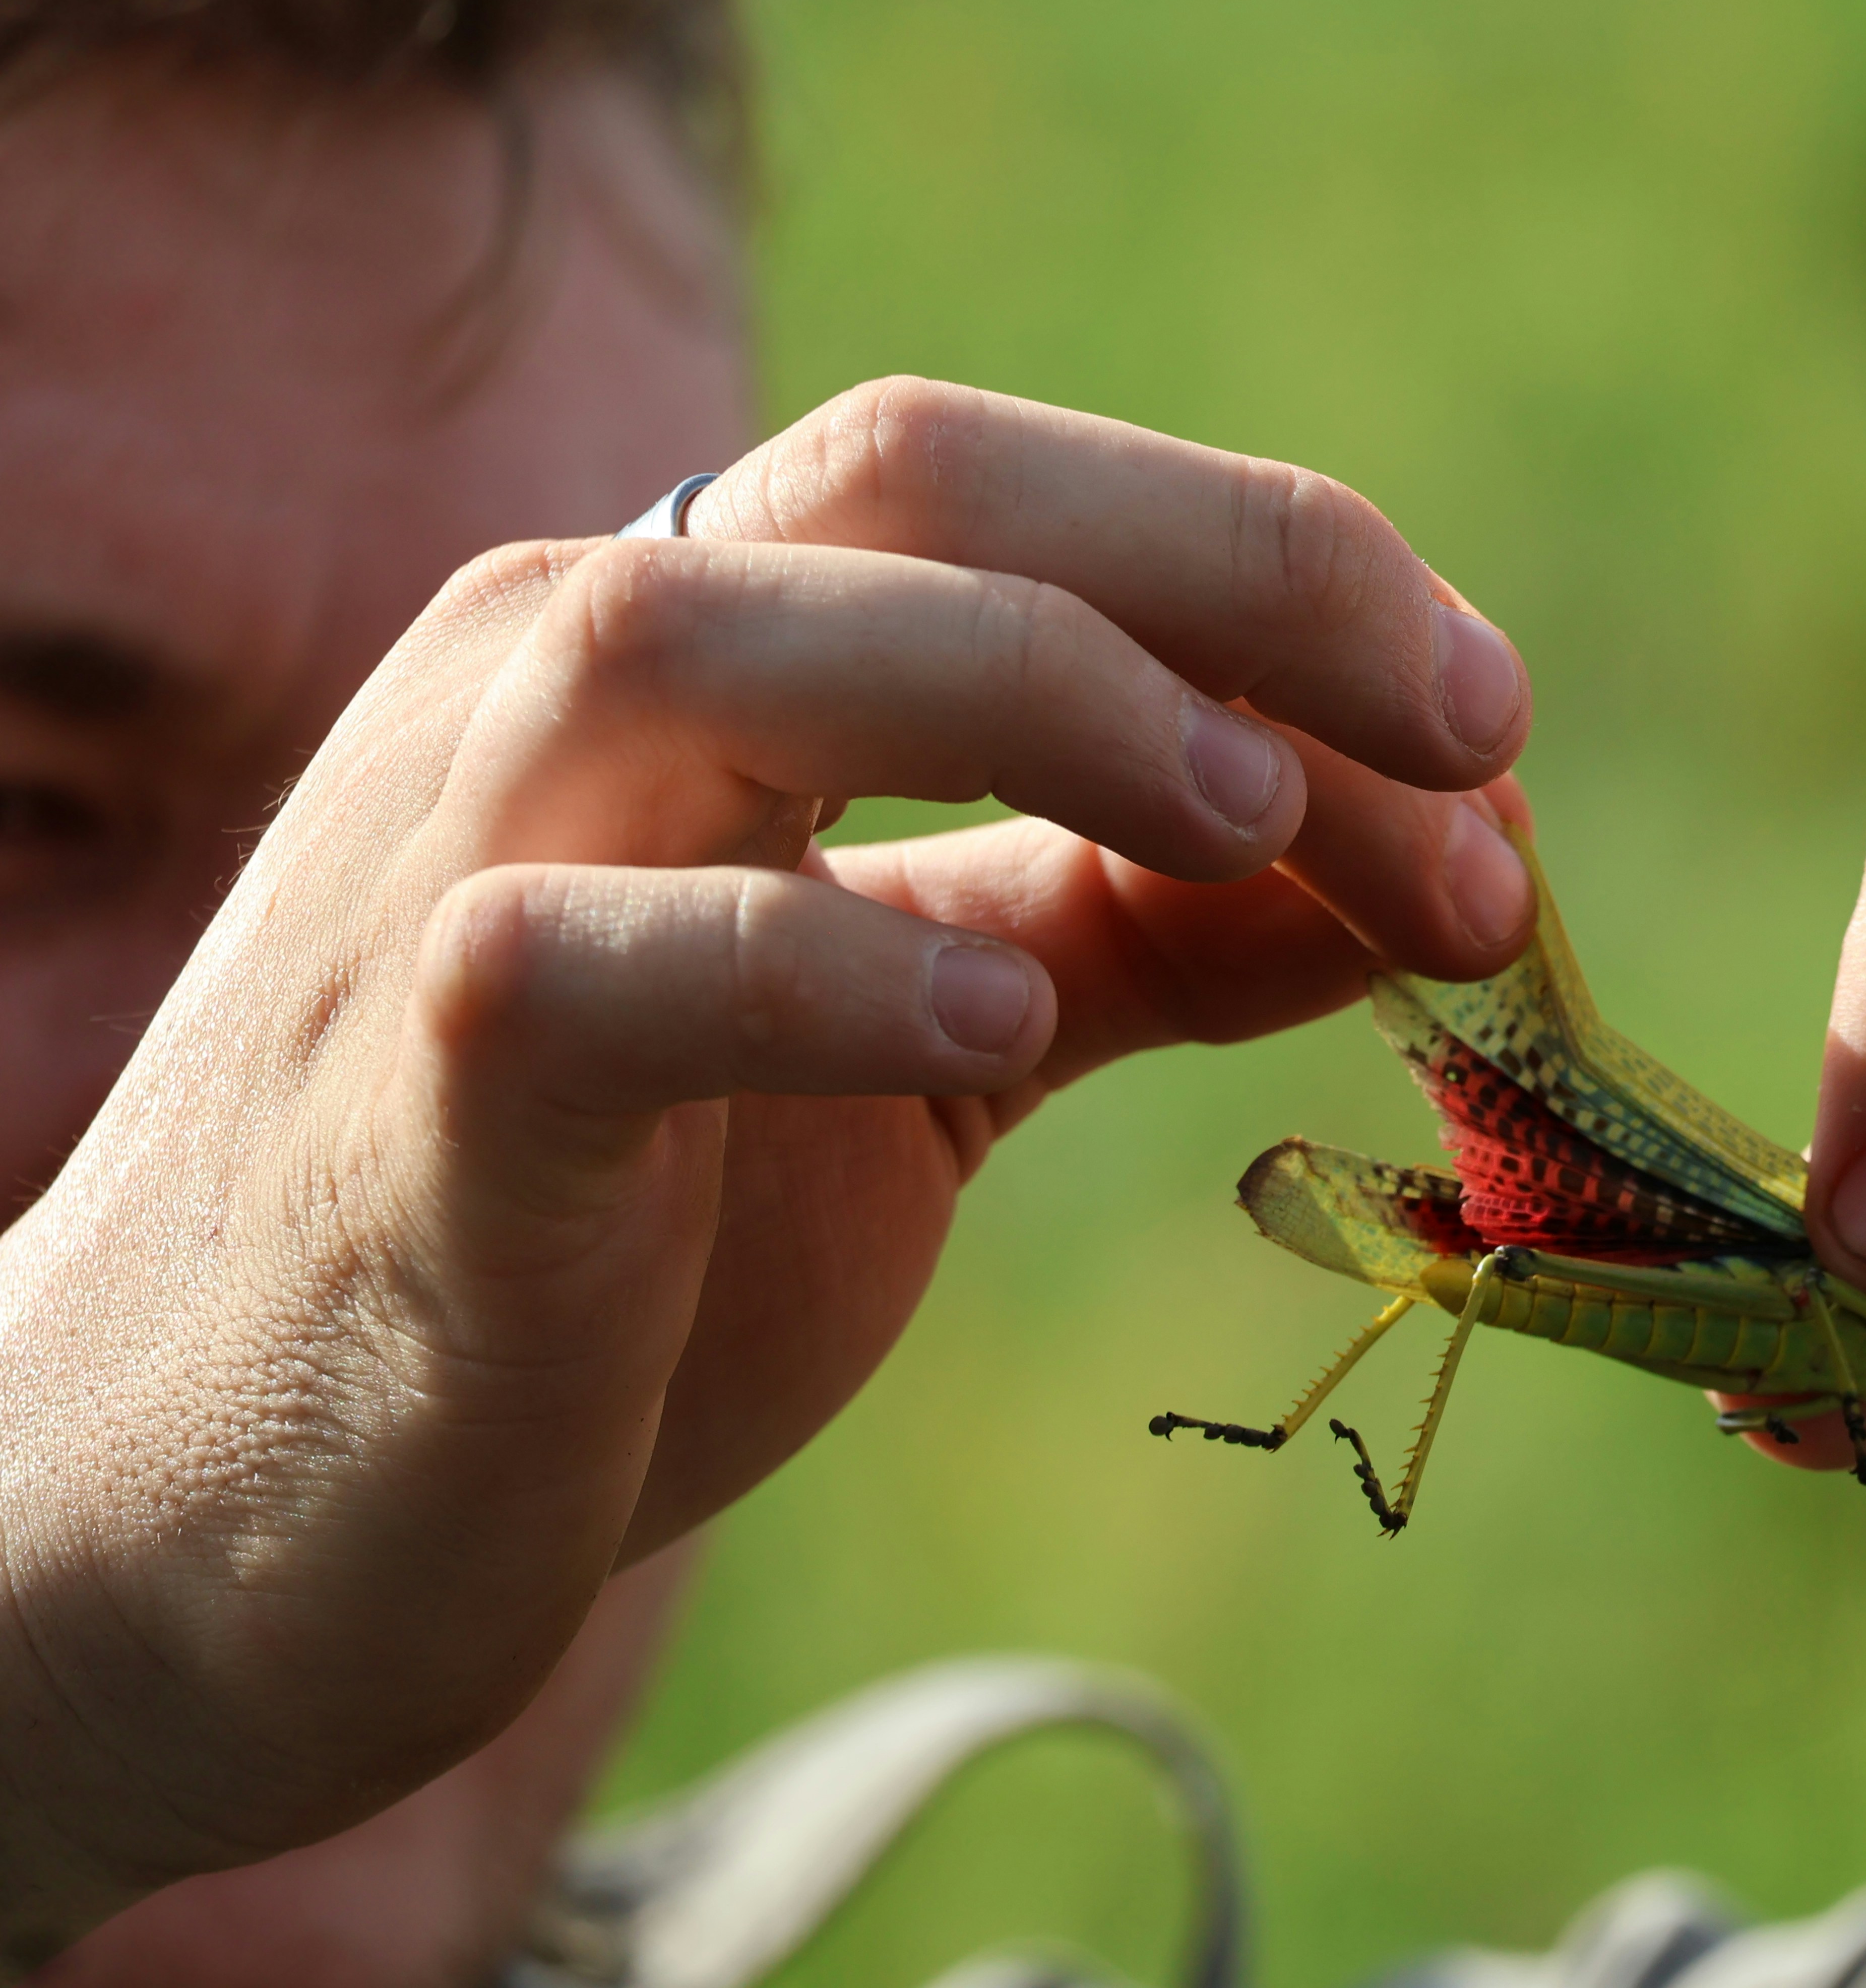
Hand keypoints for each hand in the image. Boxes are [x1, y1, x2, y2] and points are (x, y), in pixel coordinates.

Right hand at [0, 378, 1533, 1937]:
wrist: (234, 1517)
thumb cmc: (595, 1249)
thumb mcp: (916, 1044)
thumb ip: (1126, 927)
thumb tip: (1411, 863)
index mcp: (695, 657)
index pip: (1008, 497)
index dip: (1279, 576)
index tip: (1490, 728)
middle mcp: (556, 686)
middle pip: (907, 490)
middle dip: (1230, 579)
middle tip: (1476, 745)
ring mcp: (450, 861)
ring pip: (720, 641)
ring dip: (1043, 695)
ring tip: (1266, 820)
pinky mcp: (403, 1081)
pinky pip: (596, 957)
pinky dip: (817, 966)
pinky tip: (1003, 1026)